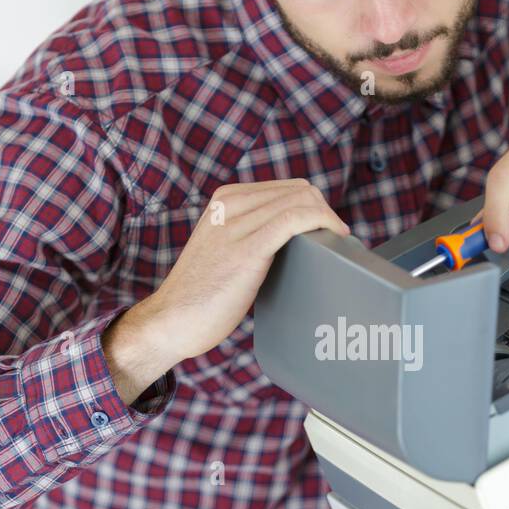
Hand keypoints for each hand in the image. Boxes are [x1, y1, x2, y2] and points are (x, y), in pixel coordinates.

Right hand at [103, 179, 349, 402]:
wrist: (171, 321)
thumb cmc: (202, 295)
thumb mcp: (225, 249)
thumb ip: (252, 234)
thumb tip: (296, 237)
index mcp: (225, 200)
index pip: (288, 188)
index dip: (316, 207)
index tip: (329, 231)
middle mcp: (229, 204)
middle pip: (299, 191)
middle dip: (325, 212)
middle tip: (337, 240)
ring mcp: (235, 224)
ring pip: (301, 201)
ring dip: (328, 219)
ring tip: (338, 242)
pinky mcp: (246, 249)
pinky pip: (294, 220)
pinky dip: (321, 223)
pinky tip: (334, 237)